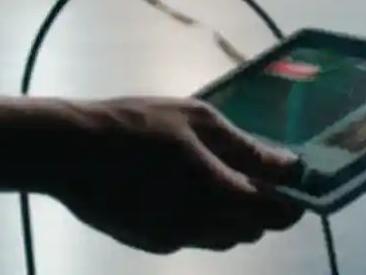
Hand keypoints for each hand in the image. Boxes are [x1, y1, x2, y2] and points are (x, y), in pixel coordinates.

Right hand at [0, 96, 305, 252]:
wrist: (69, 151)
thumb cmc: (136, 124)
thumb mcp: (198, 120)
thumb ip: (247, 149)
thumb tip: (288, 166)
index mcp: (219, 195)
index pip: (277, 214)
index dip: (294, 201)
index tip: (296, 182)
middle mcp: (201, 227)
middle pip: (253, 230)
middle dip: (265, 207)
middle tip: (258, 173)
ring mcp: (174, 240)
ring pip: (224, 237)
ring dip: (234, 215)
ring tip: (220, 176)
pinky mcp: (151, 244)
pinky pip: (193, 237)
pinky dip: (203, 219)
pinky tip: (184, 187)